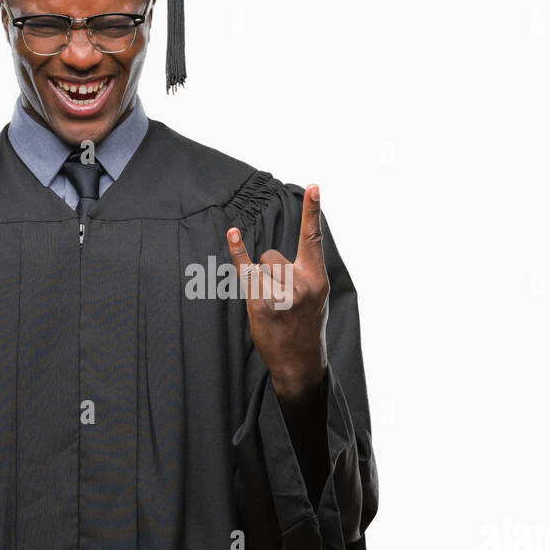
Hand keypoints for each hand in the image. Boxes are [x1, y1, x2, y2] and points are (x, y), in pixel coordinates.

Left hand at [226, 185, 328, 406]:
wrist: (299, 363)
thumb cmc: (306, 326)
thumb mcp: (317, 297)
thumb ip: (305, 273)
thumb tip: (276, 257)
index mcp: (317, 279)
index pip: (313, 239)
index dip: (313, 212)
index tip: (314, 187)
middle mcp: (302, 283)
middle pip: (272, 255)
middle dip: (270, 271)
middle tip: (280, 299)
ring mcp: (281, 294)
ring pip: (260, 267)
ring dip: (260, 282)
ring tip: (272, 306)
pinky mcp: (261, 303)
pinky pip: (246, 271)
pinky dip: (237, 252)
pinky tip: (232, 234)